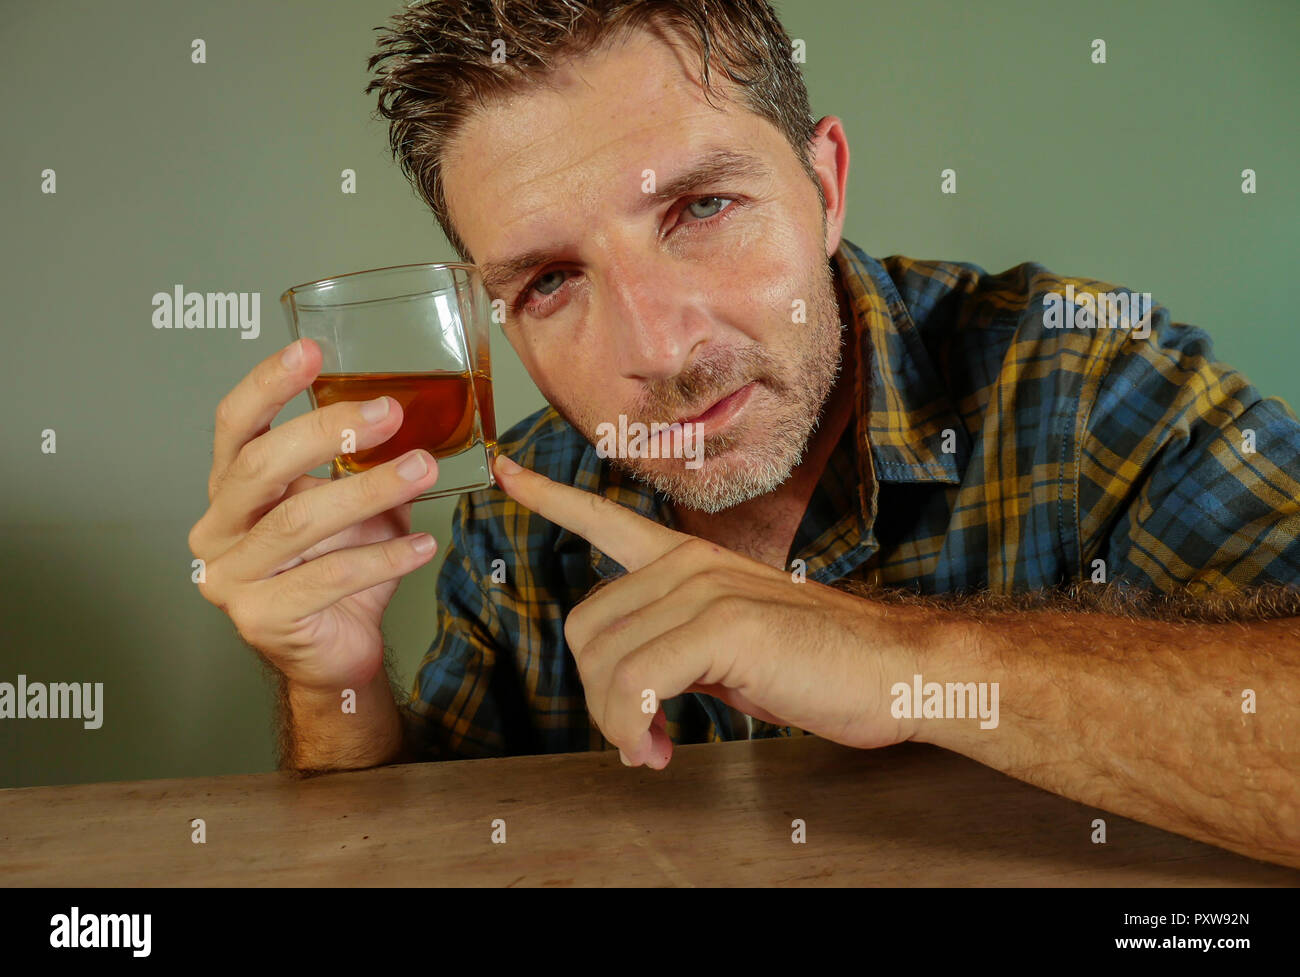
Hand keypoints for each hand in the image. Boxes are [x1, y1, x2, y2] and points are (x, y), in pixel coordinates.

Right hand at [188, 338, 441, 692]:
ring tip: (422, 470)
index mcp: (231, 490)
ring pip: (298, 522)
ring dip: (367, 491)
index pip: (235, 426)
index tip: (310, 350)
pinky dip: (383, 558)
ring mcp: (231, 577)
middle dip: (326, 432)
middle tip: (388, 412)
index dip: (267, 384)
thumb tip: (415, 413)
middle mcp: (217, 529)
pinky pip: (330, 577)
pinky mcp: (262, 618)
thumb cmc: (337, 571)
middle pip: (260, 467)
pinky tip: (422, 544)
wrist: (334, 654)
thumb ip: (363, 465)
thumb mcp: (353, 507)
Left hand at [492, 453, 930, 767]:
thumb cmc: (821, 663)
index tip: (505, 470)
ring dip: (617, 721)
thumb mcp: (734, 646)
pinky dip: (636, 725)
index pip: (605, 519)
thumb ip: (679, 646)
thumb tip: (635, 691)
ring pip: (607, 659)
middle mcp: (689, 564)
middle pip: (586, 627)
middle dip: (598, 695)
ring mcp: (707, 589)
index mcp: (690, 560)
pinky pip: (640, 681)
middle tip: (638, 736)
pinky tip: (660, 749)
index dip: (550, 496)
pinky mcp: (726, 626)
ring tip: (652, 749)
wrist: (898, 671)